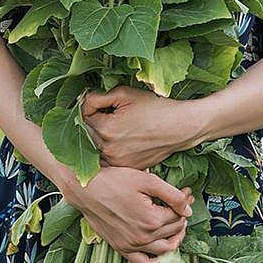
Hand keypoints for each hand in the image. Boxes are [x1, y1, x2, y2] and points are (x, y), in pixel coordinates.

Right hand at [62, 166, 191, 262]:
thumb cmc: (113, 180)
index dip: (184, 202)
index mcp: (151, 220)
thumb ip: (171, 195)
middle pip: (173, 231)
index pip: (179, 215)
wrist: (85, 188)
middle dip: (181, 216)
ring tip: (174, 225)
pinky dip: (155, 259)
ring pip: (165, 250)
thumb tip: (187, 208)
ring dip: (174, 238)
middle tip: (181, 204)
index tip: (186, 192)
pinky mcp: (121, 247)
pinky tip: (158, 246)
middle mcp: (142, 237)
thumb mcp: (146, 180)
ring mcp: (131, 245)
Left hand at [82, 86, 204, 169]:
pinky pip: (109, 159)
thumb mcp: (124, 94)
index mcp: (106, 129)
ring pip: (96, 149)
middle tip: (106, 114)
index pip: (83, 117)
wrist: (180, 127)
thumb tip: (81, 100)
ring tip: (115, 127)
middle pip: (87, 135)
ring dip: (98, 138)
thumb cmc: (155, 107)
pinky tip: (121, 140)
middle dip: (92, 123)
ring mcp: (118, 162)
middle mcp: (109, 149)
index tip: (99, 103)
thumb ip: (97, 97)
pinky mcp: (127, 168)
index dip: (89, 108)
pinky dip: (110, 150)